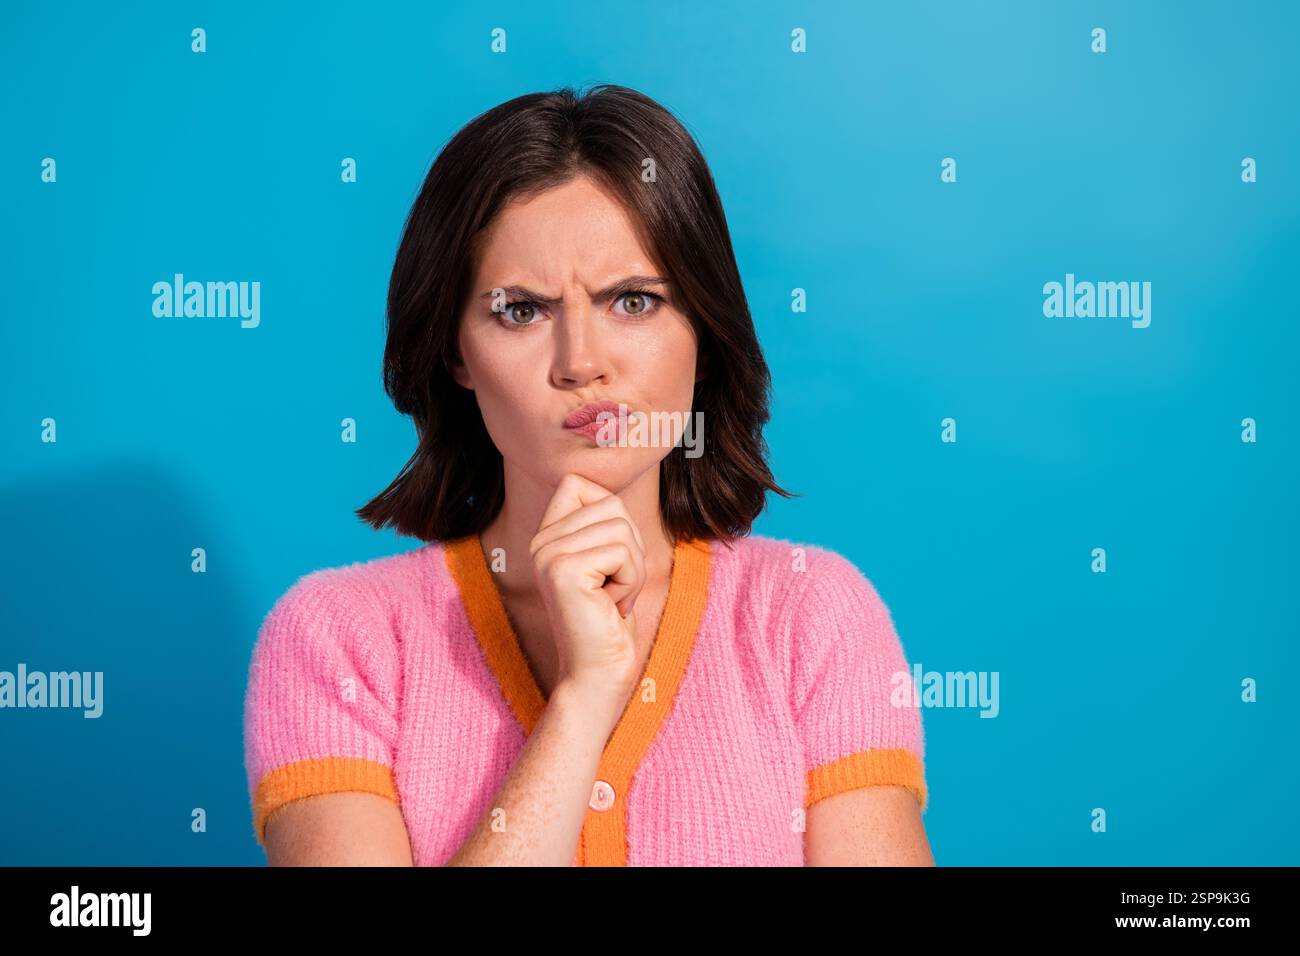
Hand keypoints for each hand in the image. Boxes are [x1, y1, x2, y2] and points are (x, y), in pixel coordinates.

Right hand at [529, 473, 647, 703]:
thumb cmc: (610, 619)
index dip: (611, 515)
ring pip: (620, 528)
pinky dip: (630, 581)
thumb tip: (613, 475)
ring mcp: (547, 554)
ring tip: (612, 598)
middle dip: (630, 547)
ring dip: (632, 568)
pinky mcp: (564, 570)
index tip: (608, 561)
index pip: (580, 482)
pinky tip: (611, 605)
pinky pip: (622, 552)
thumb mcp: (609, 560)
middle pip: (610, 505)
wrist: (598, 673)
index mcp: (546, 536)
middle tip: (614, 587)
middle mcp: (539, 542)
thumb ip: (604, 521)